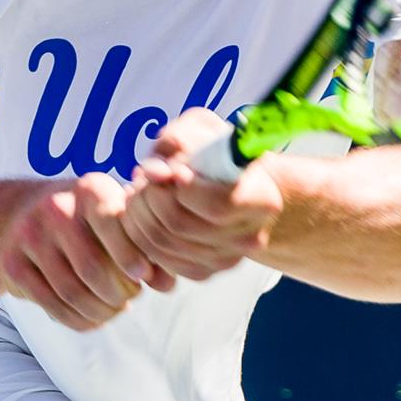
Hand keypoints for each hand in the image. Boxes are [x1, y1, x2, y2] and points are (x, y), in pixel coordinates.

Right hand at [0, 172, 174, 331]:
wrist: (24, 214)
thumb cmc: (88, 219)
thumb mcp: (116, 218)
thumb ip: (146, 247)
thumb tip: (166, 284)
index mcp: (90, 189)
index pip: (113, 225)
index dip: (131, 257)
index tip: (142, 277)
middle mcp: (56, 207)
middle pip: (92, 268)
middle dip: (117, 295)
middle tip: (128, 301)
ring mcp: (29, 235)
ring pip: (71, 291)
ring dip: (99, 311)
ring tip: (113, 311)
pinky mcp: (12, 263)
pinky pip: (50, 303)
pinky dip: (77, 319)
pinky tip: (93, 319)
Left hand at [123, 109, 284, 281]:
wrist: (231, 183)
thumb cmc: (215, 150)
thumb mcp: (203, 129)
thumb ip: (178, 142)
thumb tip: (156, 173)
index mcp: (262, 199)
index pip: (217, 204)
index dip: (183, 187)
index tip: (171, 168)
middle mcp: (249, 237)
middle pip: (180, 224)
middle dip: (149, 196)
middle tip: (143, 177)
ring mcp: (226, 260)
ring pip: (162, 243)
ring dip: (138, 212)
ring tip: (140, 190)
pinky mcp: (203, 271)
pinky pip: (158, 259)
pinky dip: (140, 233)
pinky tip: (143, 212)